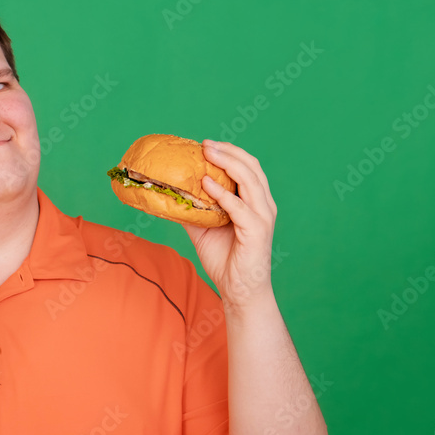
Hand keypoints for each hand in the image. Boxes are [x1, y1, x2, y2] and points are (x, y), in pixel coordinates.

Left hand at [181, 140, 277, 309]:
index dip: (229, 152)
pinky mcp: (257, 231)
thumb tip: (170, 195)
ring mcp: (262, 217)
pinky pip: (239, 207)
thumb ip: (194, 210)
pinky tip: (205, 183)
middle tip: (204, 144)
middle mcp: (263, 204)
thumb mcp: (204, 229)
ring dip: (227, 163)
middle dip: (228, 151)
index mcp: (255, 201)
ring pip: (249, 180)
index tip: (205, 145)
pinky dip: (222, 193)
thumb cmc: (226, 260)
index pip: (247, 167)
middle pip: (251, 166)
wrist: (239, 290)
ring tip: (206, 153)